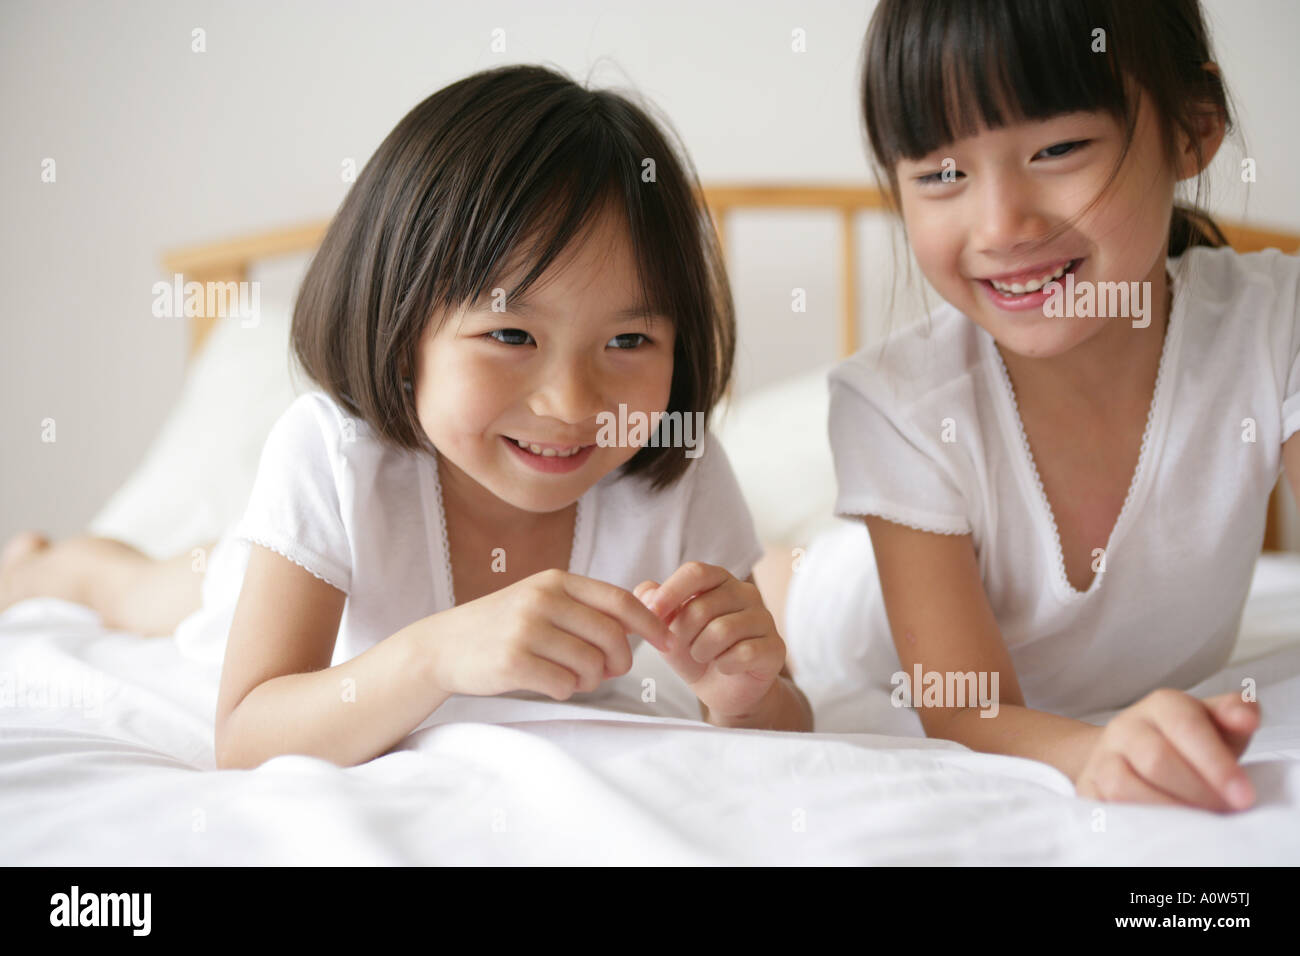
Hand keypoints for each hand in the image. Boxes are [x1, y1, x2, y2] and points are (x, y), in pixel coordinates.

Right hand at [424, 568, 672, 700]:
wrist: (443, 645)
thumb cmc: (502, 626)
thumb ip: (584, 607)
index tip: (668, 643)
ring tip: (567, 675)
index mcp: (556, 580)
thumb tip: (641, 627)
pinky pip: (564, 685)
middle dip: (619, 662)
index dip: (651, 624)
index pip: (620, 601)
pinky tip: (546, 682)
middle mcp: (543, 599)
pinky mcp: (512, 661)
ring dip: (588, 680)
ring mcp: (526, 629)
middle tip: (607, 671)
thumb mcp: (541, 600)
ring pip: (590, 666)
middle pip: (612, 637)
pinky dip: (563, 690)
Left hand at [633, 562, 785, 720]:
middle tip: (686, 648)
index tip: (652, 613)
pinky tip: (725, 667)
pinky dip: (724, 665)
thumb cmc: (696, 652)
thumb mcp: (667, 629)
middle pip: (702, 607)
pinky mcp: (774, 647)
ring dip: (701, 651)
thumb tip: (646, 593)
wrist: (724, 690)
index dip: (671, 592)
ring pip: (721, 631)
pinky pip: (743, 653)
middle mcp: (745, 593)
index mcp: (719, 581)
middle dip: (682, 635)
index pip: (696, 572)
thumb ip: (654, 605)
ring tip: (703, 657)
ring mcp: (764, 619)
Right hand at [1075, 688, 1260, 810]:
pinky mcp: (1088, 785)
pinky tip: (1167, 826)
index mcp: (1162, 705)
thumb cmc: (1187, 741)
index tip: (1242, 795)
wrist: (1132, 751)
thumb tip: (1244, 719)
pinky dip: (1137, 820)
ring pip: (1124, 785)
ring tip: (1198, 821)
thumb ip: (1236, 712)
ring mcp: (1102, 756)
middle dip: (1196, 790)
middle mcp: (1126, 726)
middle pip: (1155, 758)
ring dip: (1167, 809)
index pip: (1185, 727)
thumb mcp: (1215, 721)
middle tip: (1225, 811)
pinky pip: (1105, 806)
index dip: (1215, 763)